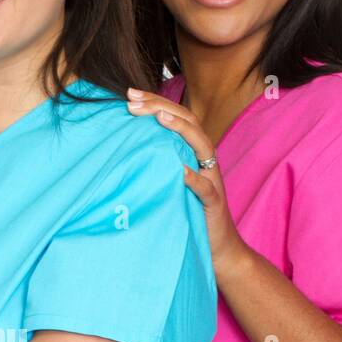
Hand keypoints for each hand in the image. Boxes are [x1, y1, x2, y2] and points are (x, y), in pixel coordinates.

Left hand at [126, 87, 249, 281]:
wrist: (218, 248)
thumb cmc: (189, 215)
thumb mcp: (169, 183)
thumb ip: (156, 164)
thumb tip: (123, 149)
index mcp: (194, 153)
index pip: (177, 117)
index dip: (156, 102)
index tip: (130, 93)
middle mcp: (205, 160)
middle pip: (188, 123)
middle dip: (161, 107)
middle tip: (132, 100)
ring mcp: (212, 180)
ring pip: (202, 146)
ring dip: (180, 130)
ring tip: (159, 118)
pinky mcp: (214, 203)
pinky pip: (205, 187)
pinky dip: (193, 178)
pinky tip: (179, 170)